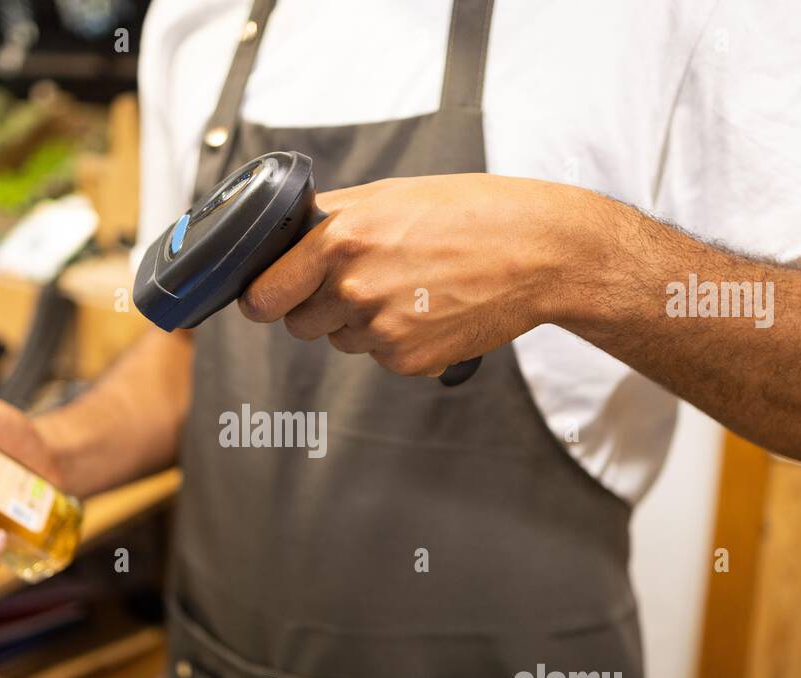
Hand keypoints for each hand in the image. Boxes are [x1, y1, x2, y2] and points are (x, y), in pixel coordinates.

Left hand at [237, 173, 596, 375]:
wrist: (537, 252)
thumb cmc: (469, 212)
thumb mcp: (391, 194)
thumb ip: (330, 216)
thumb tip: (284, 232)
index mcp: (341, 240)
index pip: (264, 294)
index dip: (263, 297)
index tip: (267, 297)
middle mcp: (355, 288)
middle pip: (298, 324)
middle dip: (316, 308)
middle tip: (359, 283)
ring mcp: (382, 330)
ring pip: (341, 341)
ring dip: (360, 323)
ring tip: (410, 287)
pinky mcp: (408, 360)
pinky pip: (380, 358)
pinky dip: (397, 339)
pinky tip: (431, 309)